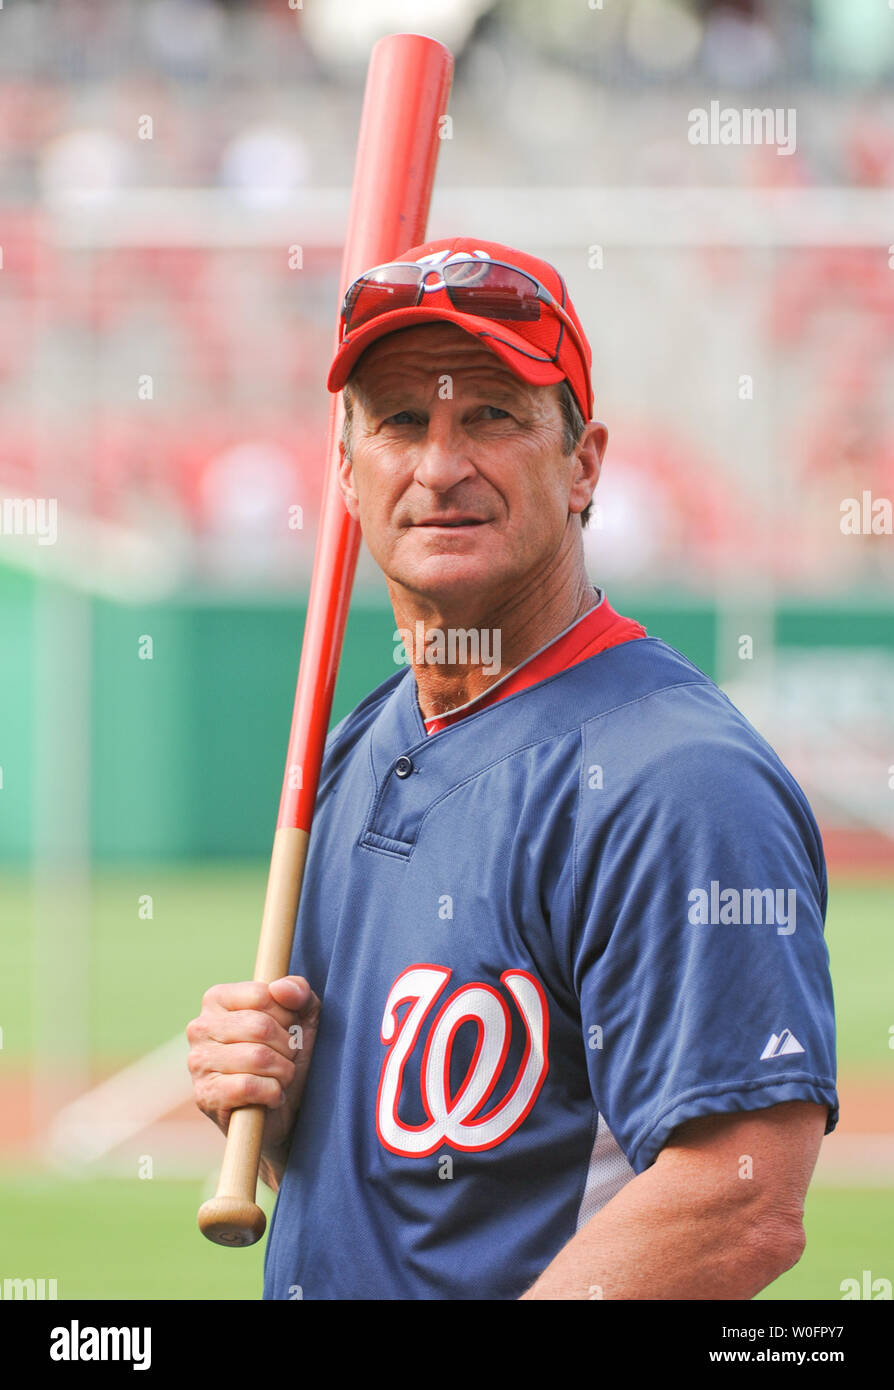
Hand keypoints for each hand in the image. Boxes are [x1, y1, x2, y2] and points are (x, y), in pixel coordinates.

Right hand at [187, 976, 320, 1164]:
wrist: (287, 1113)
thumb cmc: (290, 1057)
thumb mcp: (304, 1018)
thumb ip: (300, 993)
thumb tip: (281, 988)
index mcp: (218, 999)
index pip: (263, 995)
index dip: (288, 1017)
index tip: (288, 1031)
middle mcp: (200, 1026)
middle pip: (260, 1026)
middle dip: (288, 1047)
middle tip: (288, 1060)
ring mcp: (198, 1062)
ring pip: (257, 1057)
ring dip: (283, 1072)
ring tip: (281, 1078)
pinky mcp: (204, 1095)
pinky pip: (248, 1086)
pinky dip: (272, 1093)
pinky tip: (272, 1097)